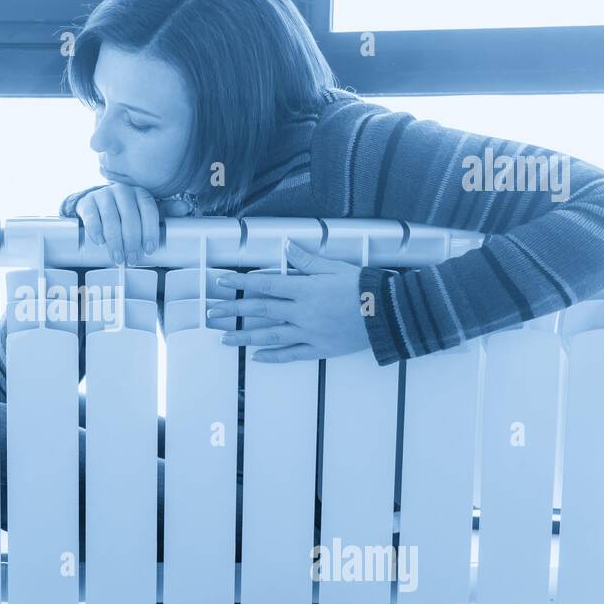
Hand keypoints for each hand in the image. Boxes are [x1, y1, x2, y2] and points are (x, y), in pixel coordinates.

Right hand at [76, 183, 192, 264]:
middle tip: (132, 259)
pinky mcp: (87, 202)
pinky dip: (96, 231)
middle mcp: (122, 190)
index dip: (150, 231)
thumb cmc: (124, 210)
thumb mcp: (144, 210)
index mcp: (140, 192)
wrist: (95, 202)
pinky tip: (100, 243)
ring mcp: (103, 195)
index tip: (149, 250)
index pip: (149, 211)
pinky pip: (92, 217)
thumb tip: (186, 208)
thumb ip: (164, 211)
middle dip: (132, 241)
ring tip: (118, 257)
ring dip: (115, 241)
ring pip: (111, 219)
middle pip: (130, 217)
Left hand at [204, 242, 373, 362]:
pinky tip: (256, 358)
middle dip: (233, 311)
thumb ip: (308, 260)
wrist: (391, 313)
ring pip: (269, 336)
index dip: (240, 283)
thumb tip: (287, 246)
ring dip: (244, 337)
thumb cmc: (364, 286)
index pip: (264, 284)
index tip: (221, 282)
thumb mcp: (336, 266)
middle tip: (211, 312)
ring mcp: (309, 333)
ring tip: (223, 338)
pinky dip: (273, 357)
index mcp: (305, 289)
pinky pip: (292, 355)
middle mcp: (302, 312)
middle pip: (260, 311)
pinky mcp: (320, 349)